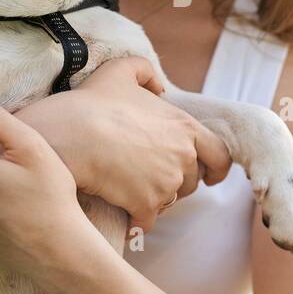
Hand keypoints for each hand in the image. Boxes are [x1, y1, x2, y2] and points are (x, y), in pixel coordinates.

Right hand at [15, 56, 232, 234]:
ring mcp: (167, 183)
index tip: (211, 178)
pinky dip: (136, 222)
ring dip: (154, 200)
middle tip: (150, 178)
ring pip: (168, 201)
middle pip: (191, 181)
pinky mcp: (146, 204)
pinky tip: (124, 220)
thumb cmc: (94, 103)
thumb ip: (146, 72)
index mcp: (185, 127)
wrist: (73, 135)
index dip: (217, 168)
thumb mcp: (121, 71)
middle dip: (175, 183)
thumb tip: (159, 87)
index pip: (219, 155)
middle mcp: (183, 157)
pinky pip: (146, 221)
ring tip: (131, 191)